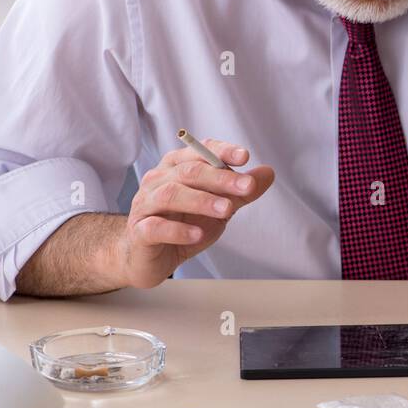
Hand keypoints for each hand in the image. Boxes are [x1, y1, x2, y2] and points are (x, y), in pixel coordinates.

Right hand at [119, 138, 274, 287]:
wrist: (148, 256)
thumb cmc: (184, 223)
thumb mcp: (219, 206)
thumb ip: (242, 191)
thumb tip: (268, 172)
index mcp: (177, 166)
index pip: (199, 151)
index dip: (222, 151)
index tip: (245, 156)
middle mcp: (158, 180)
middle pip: (189, 172)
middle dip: (221, 178)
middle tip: (246, 187)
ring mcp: (145, 205)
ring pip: (171, 195)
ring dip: (201, 200)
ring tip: (227, 210)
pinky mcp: (139, 232)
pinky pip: (155, 227)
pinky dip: (177, 230)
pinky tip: (197, 235)